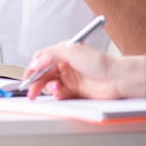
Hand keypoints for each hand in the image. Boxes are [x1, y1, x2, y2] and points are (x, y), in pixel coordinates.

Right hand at [23, 42, 145, 100]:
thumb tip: (35, 62)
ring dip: (48, 88)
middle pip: (43, 73)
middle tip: (31, 90)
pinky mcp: (74, 91)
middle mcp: (65, 64)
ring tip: (54, 90)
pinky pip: (59, 94)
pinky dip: (57, 95)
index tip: (28, 76)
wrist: (117, 79)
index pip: (42, 59)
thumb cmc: (100, 62)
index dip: (33, 68)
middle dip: (36, 82)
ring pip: (50, 84)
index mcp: (63, 52)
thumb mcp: (72, 51)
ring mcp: (70, 78)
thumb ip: (50, 55)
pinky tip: (60, 94)